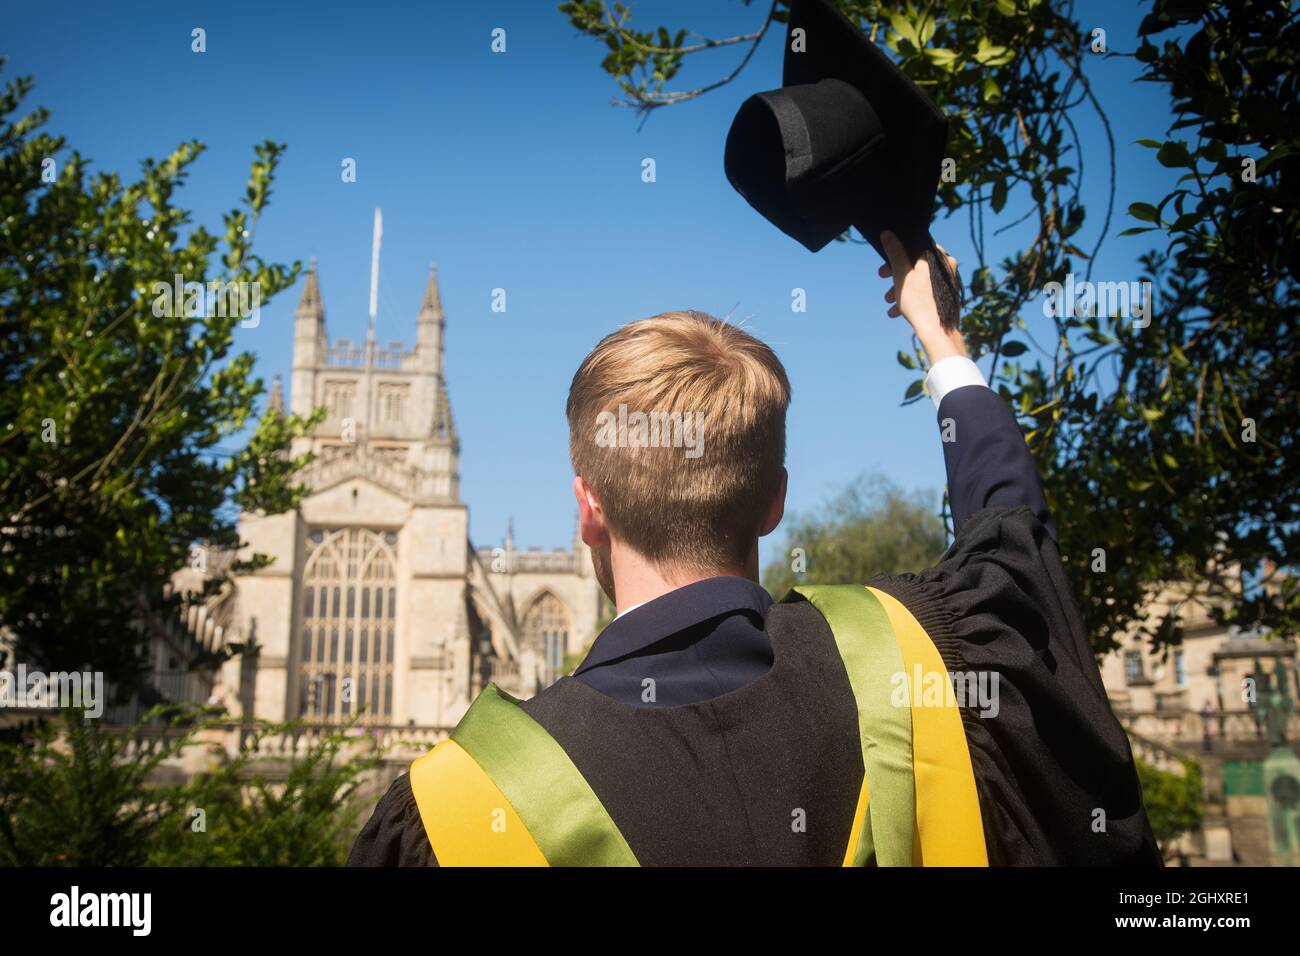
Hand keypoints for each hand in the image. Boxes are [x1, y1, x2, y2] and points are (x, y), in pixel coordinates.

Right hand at [878, 231, 966, 364]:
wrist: (938, 331)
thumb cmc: (920, 302)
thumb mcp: (902, 275)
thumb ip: (895, 252)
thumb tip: (888, 234)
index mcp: (937, 256)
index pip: (914, 247)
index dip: (896, 256)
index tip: (885, 269)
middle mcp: (946, 265)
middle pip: (915, 265)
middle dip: (896, 277)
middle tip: (885, 284)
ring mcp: (949, 281)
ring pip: (920, 280)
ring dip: (902, 289)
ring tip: (890, 302)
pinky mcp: (948, 295)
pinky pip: (926, 291)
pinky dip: (912, 297)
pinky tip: (899, 311)